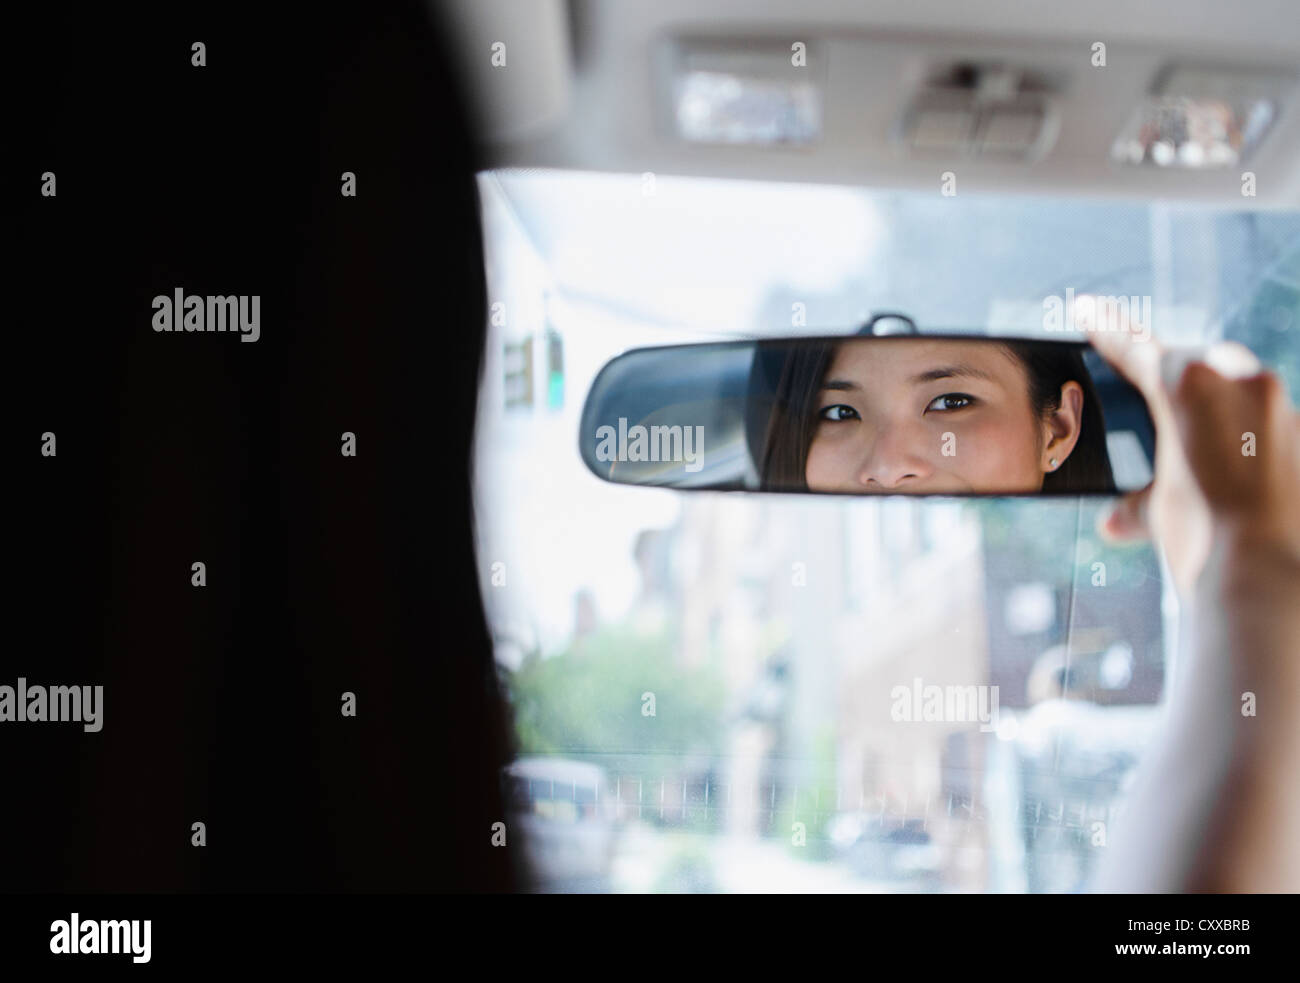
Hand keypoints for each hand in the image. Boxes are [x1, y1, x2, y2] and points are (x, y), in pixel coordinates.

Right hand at [1081, 299, 1299, 596]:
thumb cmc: (1201, 537)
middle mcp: (1241, 381)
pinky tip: (1232, 476)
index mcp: (1188, 383)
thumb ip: (1139, 500)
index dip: (1108, 328)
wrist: (1266, 579)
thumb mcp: (1157, 512)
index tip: (1089, 309)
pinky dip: (1244, 445)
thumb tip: (1121, 519)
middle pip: (1198, 362)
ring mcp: (1281, 408)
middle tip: (1148, 399)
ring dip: (1214, 415)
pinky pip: (1266, 426)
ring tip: (1194, 456)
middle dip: (1174, 378)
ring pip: (1238, 391)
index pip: (1137, 347)